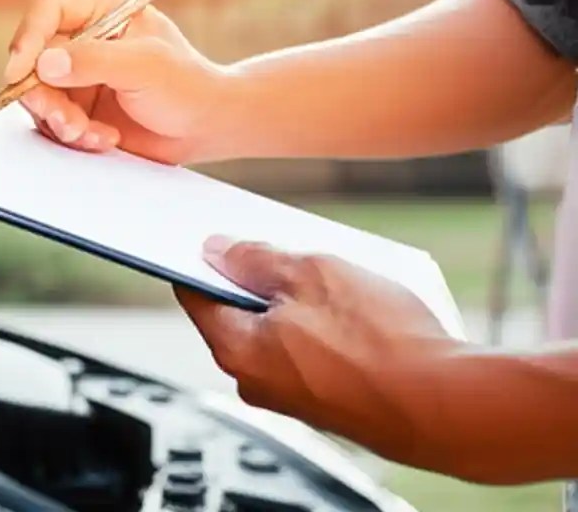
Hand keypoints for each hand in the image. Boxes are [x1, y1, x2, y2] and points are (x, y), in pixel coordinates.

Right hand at [4, 0, 231, 163]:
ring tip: (92, 134)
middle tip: (67, 120)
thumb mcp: (145, 68)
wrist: (206, 126)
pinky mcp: (77, 104)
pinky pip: (52, 119)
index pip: (46, 8)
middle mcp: (83, 36)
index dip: (28, 38)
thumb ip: (94, 62)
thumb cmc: (188, 86)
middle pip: (33, 57)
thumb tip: (44, 64)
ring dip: (60, 120)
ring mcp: (77, 72)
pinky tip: (105, 138)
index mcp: (102, 8)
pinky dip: (73, 135)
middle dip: (45, 94)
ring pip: (38, 93)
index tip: (22, 72)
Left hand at [176, 236, 462, 466]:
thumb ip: (255, 259)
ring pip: (279, 333)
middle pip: (238, 314)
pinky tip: (356, 309)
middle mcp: (255, 382)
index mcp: (236, 350)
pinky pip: (311, 354)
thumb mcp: (311, 274)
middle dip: (259, 278)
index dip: (203, 259)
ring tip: (334, 274)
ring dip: (299, 301)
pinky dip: (323, 328)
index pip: (195, 294)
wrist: (445, 406)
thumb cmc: (378, 341)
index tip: (213, 234)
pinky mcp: (329, 405)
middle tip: (287, 246)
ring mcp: (292, 398)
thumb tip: (217, 250)